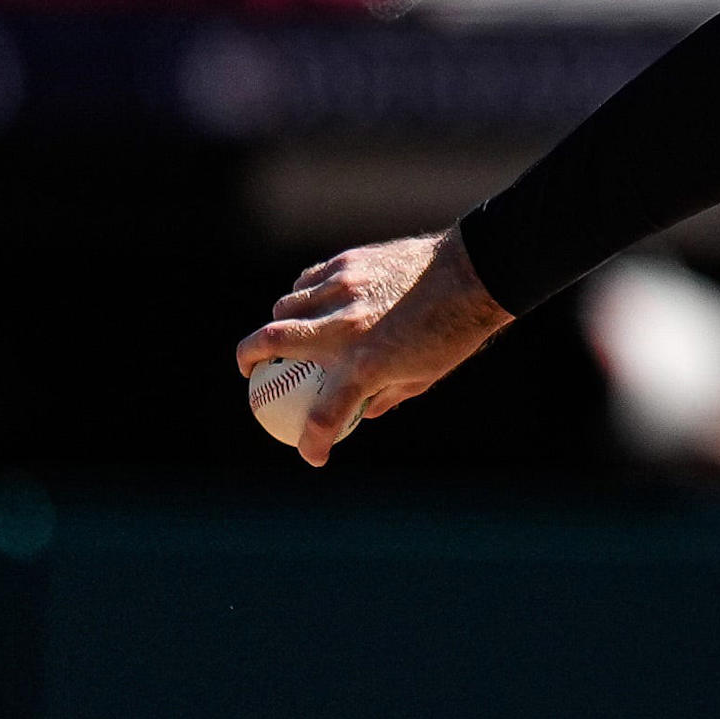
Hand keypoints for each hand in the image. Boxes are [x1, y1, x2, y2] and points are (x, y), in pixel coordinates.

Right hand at [234, 232, 513, 467]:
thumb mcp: (424, 376)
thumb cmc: (453, 332)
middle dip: (248, 359)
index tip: (312, 454)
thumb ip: (386, 396)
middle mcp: (345, 329)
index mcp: (366, 366)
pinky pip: (307, 282)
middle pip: (271, 342)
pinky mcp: (347, 264)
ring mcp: (342, 292)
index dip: (312, 443)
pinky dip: (302, 297)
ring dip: (278, 324)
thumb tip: (363, 413)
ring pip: (284, 307)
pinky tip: (311, 305)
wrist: (472, 275)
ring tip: (286, 334)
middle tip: (250, 371)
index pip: (324, 416)